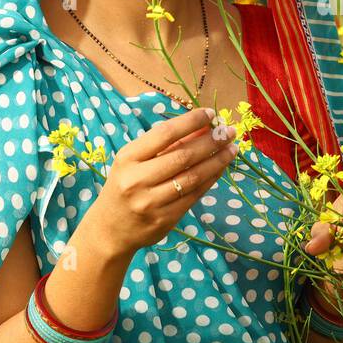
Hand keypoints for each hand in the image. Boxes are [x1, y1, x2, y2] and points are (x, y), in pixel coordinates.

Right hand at [87, 106, 238, 257]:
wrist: (110, 229)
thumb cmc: (125, 185)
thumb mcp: (135, 160)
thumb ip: (166, 144)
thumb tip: (203, 126)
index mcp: (128, 158)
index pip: (164, 134)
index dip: (191, 121)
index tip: (210, 114)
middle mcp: (137, 180)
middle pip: (183, 156)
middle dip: (211, 141)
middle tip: (229, 131)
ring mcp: (151, 202)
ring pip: (193, 177)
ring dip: (217, 161)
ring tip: (232, 149)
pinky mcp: (164, 220)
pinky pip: (194, 195)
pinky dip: (211, 179)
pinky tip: (221, 168)